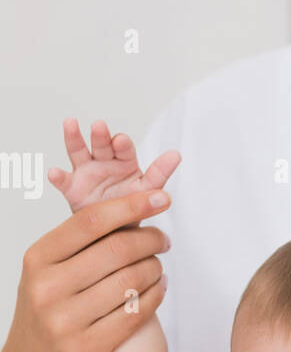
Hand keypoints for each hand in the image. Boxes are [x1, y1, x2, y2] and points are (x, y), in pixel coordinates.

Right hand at [0, 188, 173, 351]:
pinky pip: (135, 313)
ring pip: (131, 281)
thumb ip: (82, 243)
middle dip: (151, 240)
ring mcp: (64, 321)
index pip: (91, 221)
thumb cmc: (48, 310)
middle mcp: (47, 288)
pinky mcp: (85, 349)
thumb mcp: (49, 271)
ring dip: (156, 269)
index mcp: (37, 259)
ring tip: (159, 266)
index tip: (161, 198)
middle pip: (116, 250)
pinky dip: (156, 296)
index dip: (131, 206)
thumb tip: (132, 205)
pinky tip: (159, 288)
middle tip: (164, 240)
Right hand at [47, 118, 180, 212]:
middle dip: (100, 136)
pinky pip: (64, 181)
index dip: (122, 144)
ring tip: (70, 123)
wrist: (117, 228)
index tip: (121, 141)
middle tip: (100, 126)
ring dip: (74, 138)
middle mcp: (104, 162)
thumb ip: (159, 173)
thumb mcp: (149, 190)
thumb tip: (176, 154)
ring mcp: (87, 172)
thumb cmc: (134, 204)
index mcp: (125, 161)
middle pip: (101, 145)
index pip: (124, 149)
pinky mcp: (72, 187)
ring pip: (79, 152)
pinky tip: (53, 173)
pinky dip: (58, 177)